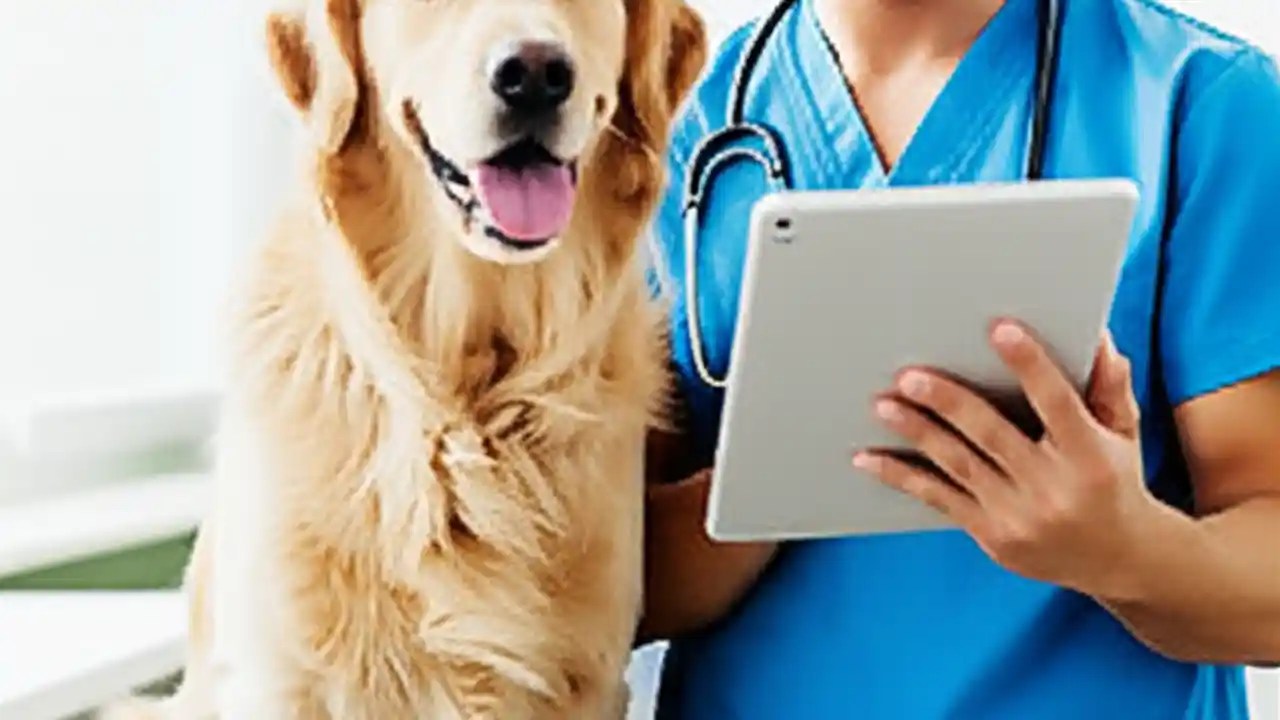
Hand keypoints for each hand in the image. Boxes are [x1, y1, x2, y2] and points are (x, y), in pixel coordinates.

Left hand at [853, 321, 1159, 598]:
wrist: (1121, 561)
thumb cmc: (1115, 480)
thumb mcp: (1124, 432)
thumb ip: (1109, 384)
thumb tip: (1096, 335)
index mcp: (1089, 454)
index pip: (1055, 401)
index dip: (1028, 364)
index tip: (999, 330)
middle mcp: (1053, 487)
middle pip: (992, 435)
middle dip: (949, 402)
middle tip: (910, 376)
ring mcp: (1020, 516)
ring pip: (958, 465)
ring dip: (917, 433)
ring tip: (884, 406)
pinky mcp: (993, 536)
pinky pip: (940, 499)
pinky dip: (902, 476)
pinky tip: (869, 459)